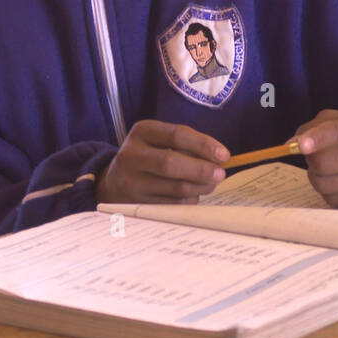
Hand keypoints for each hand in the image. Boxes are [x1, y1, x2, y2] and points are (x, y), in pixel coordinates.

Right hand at [95, 120, 227, 204]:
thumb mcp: (159, 142)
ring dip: (199, 187)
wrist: (113, 183)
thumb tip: (219, 159)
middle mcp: (131, 155)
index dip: (203, 144)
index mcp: (141, 132)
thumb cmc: (148, 158)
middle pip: (170, 163)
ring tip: (210, 184)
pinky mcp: (135, 204)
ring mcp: (130, 182)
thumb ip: (185, 145)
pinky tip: (193, 195)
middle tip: (220, 174)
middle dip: (201, 170)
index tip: (224, 155)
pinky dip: (188, 201)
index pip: (176, 135)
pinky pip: (171, 205)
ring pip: (173, 187)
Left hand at [296, 109, 337, 207]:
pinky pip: (332, 199)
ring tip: (324, 167)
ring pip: (324, 184)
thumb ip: (313, 127)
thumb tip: (291, 145)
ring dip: (315, 175)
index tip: (301, 145)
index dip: (318, 138)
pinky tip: (335, 179)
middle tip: (313, 154)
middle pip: (324, 163)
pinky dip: (326, 190)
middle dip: (310, 159)